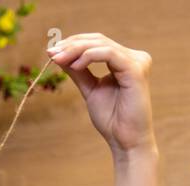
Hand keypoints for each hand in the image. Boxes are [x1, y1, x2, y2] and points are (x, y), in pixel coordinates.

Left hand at [47, 32, 155, 159]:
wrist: (125, 141)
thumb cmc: (111, 120)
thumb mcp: (90, 90)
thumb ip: (78, 72)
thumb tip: (59, 55)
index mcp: (125, 61)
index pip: (98, 43)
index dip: (74, 43)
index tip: (52, 52)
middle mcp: (135, 58)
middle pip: (99, 40)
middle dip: (72, 45)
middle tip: (52, 52)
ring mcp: (138, 62)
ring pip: (102, 44)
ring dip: (76, 49)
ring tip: (58, 59)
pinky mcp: (136, 70)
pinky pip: (109, 54)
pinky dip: (89, 56)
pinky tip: (75, 65)